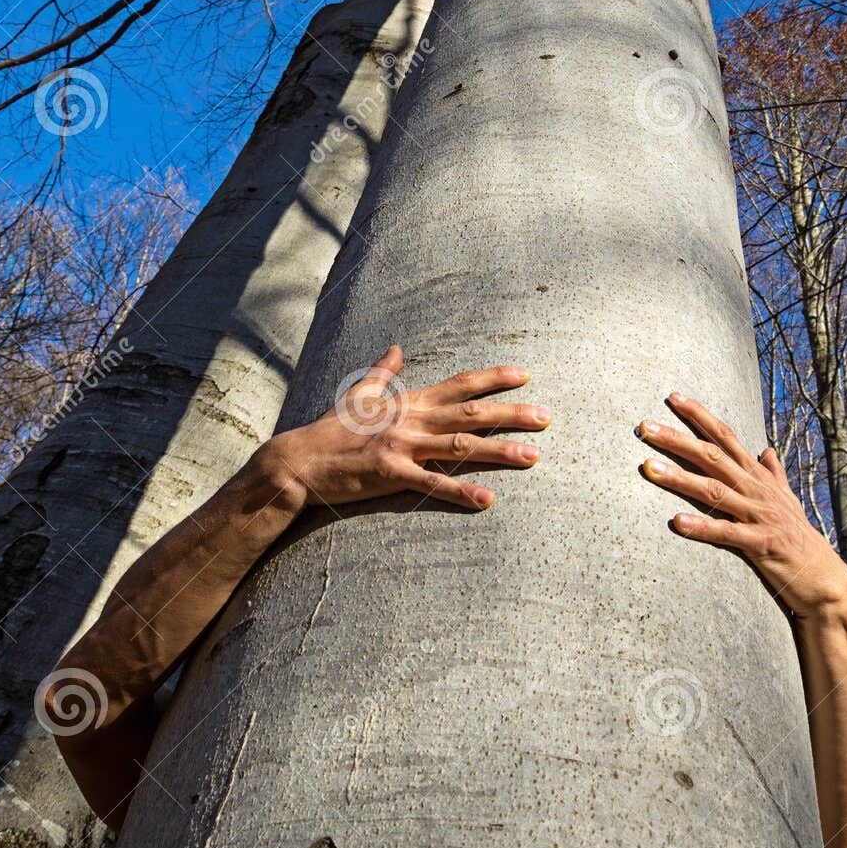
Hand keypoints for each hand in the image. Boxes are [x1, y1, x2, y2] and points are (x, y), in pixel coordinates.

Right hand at [268, 346, 550, 513]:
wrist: (299, 461)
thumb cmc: (329, 430)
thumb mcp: (358, 394)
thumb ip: (382, 373)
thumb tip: (396, 349)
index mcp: (408, 400)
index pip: (460, 384)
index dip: (494, 378)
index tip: (526, 375)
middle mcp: (411, 419)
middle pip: (472, 413)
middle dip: (513, 414)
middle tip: (547, 418)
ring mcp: (403, 446)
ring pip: (462, 445)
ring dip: (501, 451)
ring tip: (534, 456)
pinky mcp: (392, 475)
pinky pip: (433, 483)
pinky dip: (462, 490)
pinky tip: (488, 499)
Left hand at [637, 394, 846, 619]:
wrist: (823, 577)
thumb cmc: (798, 537)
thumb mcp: (786, 499)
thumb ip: (773, 473)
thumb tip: (767, 449)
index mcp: (758, 477)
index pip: (726, 437)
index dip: (700, 415)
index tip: (673, 397)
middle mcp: (756, 489)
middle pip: (712, 456)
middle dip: (677, 439)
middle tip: (645, 426)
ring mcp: (759, 514)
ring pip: (714, 490)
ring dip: (679, 478)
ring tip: (648, 467)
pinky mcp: (761, 543)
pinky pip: (727, 533)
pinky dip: (702, 526)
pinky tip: (677, 521)